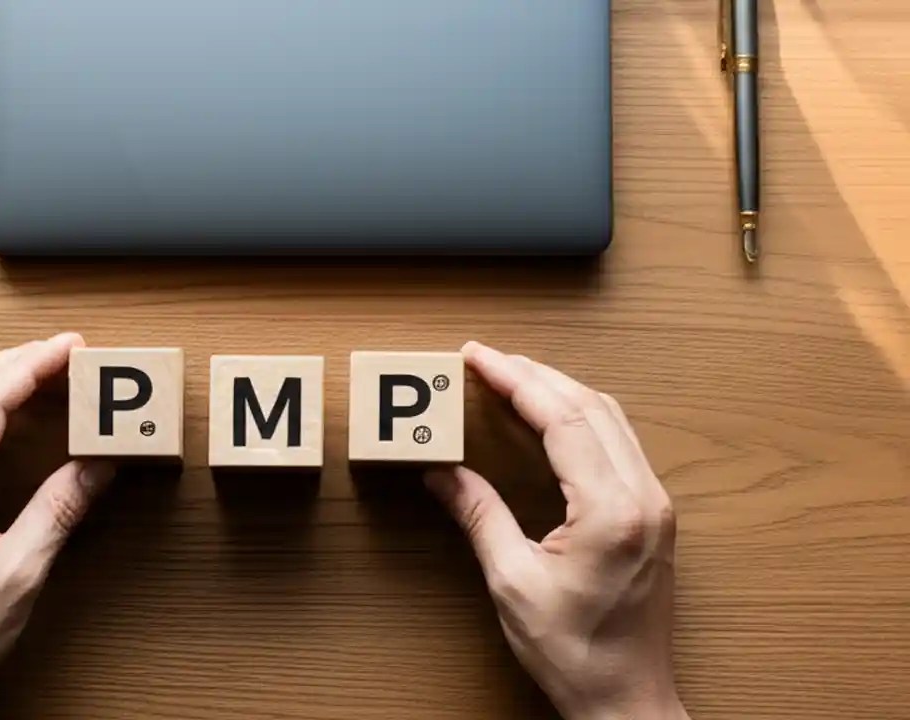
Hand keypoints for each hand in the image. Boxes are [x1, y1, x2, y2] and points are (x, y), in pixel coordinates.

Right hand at [426, 342, 686, 719]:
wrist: (627, 699)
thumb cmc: (576, 653)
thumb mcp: (512, 582)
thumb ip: (478, 515)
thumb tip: (441, 472)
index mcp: (610, 511)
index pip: (562, 418)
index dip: (516, 380)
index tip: (478, 357)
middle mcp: (644, 497)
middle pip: (590, 406)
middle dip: (535, 374)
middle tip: (486, 359)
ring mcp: (656, 504)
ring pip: (610, 418)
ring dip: (560, 389)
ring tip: (512, 377)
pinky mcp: (654, 514)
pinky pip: (620, 441)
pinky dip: (581, 416)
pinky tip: (551, 416)